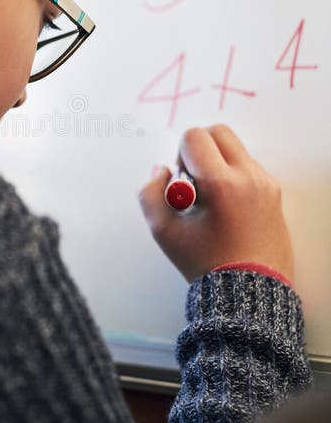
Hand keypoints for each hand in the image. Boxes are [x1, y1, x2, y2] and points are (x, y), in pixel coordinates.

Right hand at [138, 124, 293, 283]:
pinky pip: (248, 167)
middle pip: (218, 132)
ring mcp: (265, 183)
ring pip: (235, 148)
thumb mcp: (164, 231)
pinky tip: (225, 206)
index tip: (182, 183)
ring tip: (210, 197)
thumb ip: (150, 193)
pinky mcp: (274, 192)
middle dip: (199, 148)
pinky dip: (232, 175)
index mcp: (221, 183)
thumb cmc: (206, 263)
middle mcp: (249, 176)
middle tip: (193, 179)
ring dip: (216, 161)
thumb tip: (161, 170)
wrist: (249, 290)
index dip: (179, 155)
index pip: (194, 137)